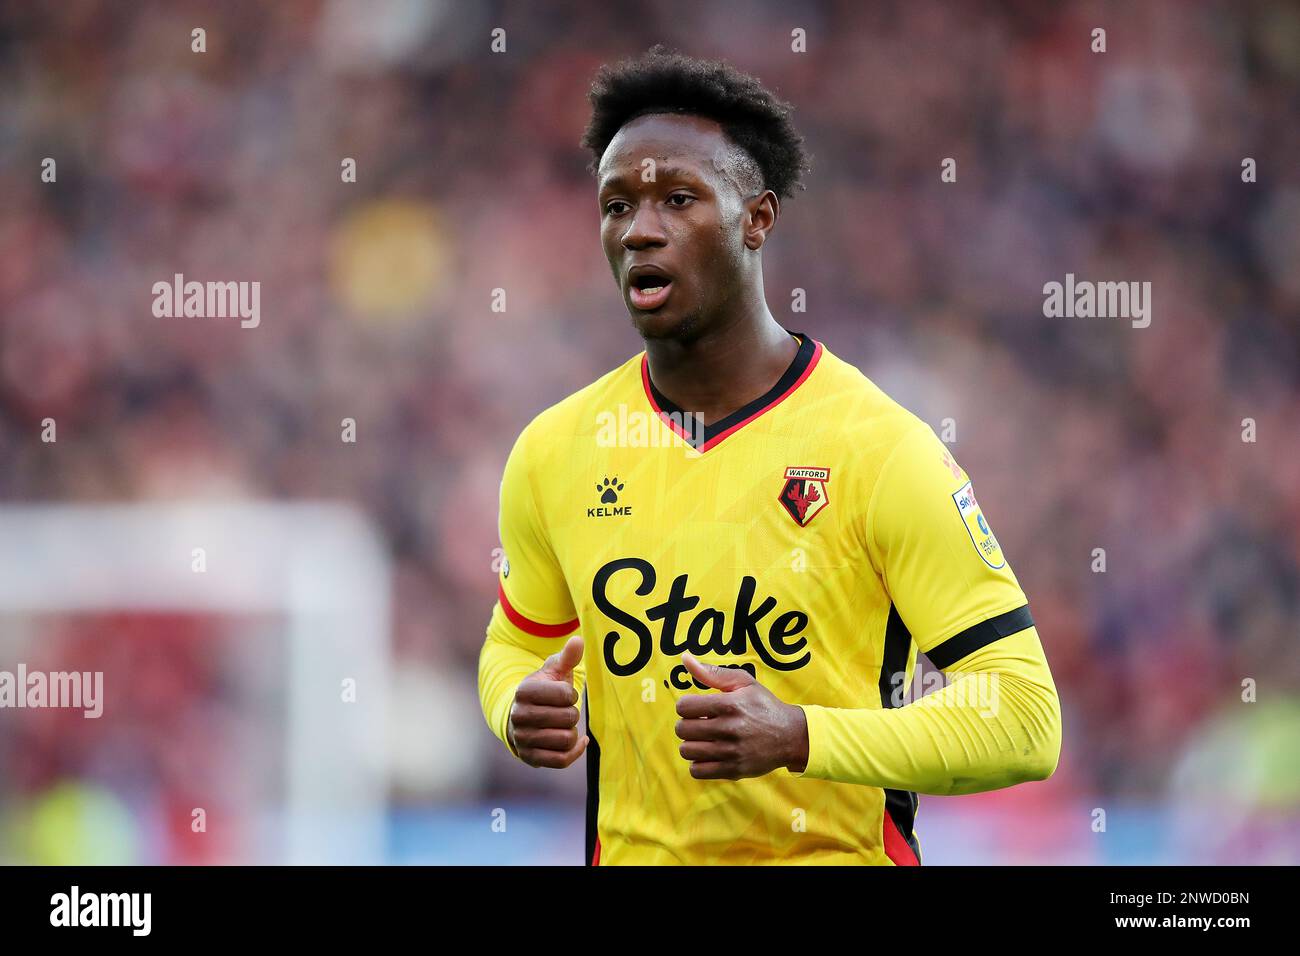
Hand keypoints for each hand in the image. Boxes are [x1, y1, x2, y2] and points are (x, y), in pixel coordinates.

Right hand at [508, 635, 588, 768]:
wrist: (524, 716)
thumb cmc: (544, 691)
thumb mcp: (553, 671)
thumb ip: (567, 657)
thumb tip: (578, 640)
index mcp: (524, 691)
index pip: (565, 695)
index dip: (571, 694)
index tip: (564, 694)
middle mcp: (518, 716)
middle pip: (567, 718)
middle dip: (573, 713)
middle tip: (565, 710)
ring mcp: (522, 739)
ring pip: (566, 740)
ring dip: (571, 732)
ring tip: (564, 725)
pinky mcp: (530, 758)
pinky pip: (562, 760)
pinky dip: (575, 751)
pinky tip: (579, 741)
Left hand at [674, 653, 808, 779]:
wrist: (791, 736)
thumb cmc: (764, 706)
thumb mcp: (743, 682)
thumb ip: (712, 672)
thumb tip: (684, 658)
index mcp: (730, 705)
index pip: (684, 706)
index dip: (686, 705)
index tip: (696, 707)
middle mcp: (729, 729)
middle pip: (682, 729)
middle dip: (687, 723)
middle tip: (699, 723)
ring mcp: (731, 752)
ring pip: (687, 751)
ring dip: (691, 744)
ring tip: (703, 738)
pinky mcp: (733, 770)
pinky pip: (697, 771)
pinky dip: (698, 763)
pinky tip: (708, 754)